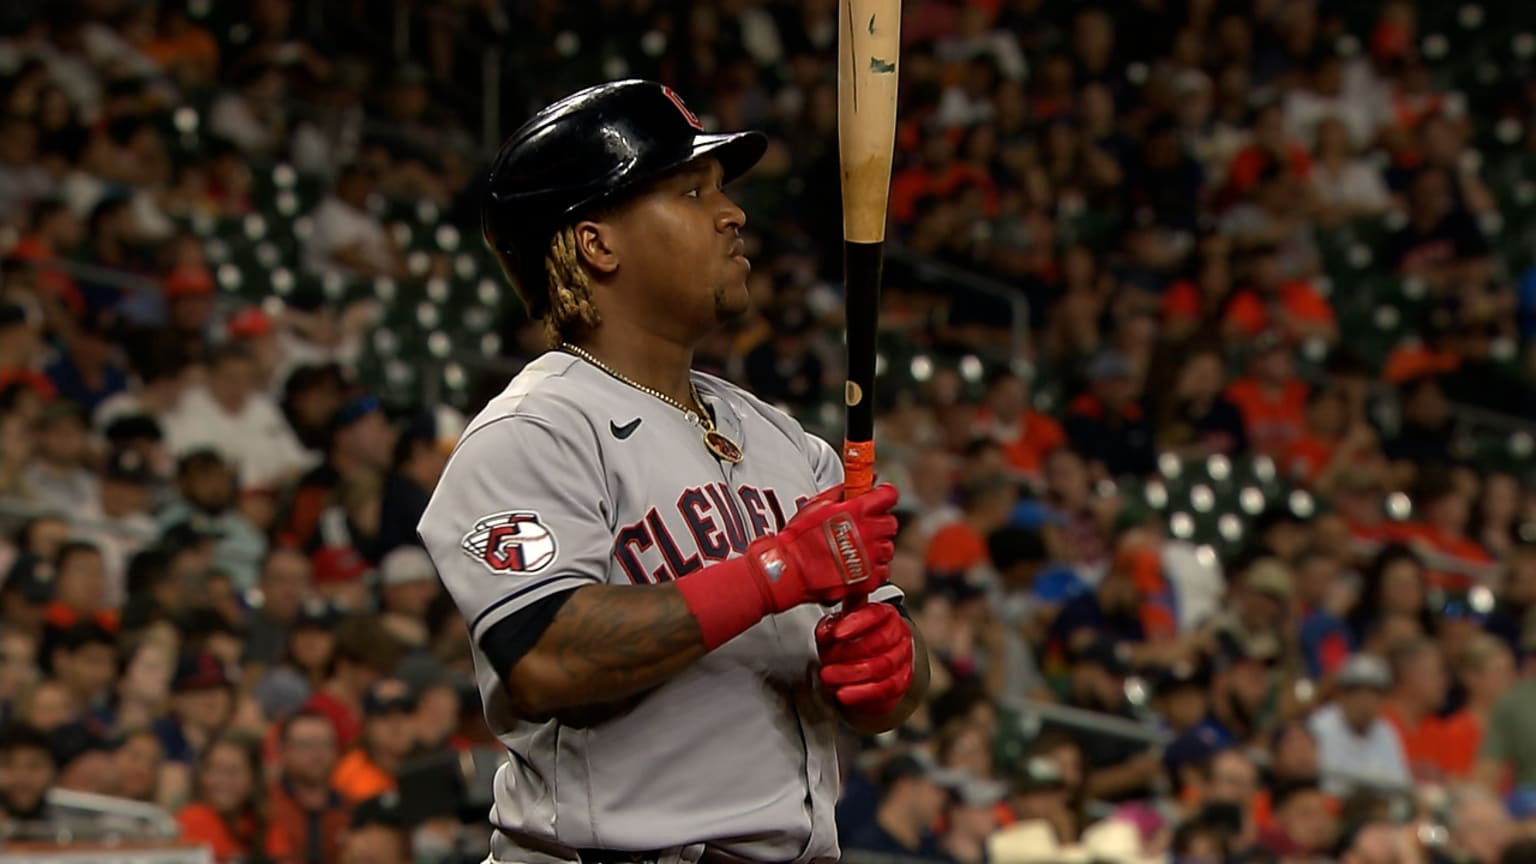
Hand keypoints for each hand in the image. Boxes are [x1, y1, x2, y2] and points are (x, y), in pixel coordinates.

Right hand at [744, 483, 898, 612]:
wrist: (790, 570)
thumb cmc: (799, 538)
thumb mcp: (818, 504)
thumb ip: (844, 490)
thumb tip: (865, 479)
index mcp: (857, 511)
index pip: (889, 495)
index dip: (884, 496)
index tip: (879, 500)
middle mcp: (867, 533)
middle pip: (891, 523)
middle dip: (879, 523)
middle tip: (863, 528)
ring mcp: (869, 557)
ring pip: (887, 548)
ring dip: (876, 547)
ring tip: (856, 550)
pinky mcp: (868, 579)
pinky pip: (883, 571)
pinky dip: (873, 569)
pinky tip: (856, 566)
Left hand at [816, 602, 912, 716]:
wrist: (861, 671)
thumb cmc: (850, 643)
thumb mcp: (836, 629)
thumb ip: (831, 626)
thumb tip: (827, 632)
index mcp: (884, 614)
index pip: (874, 613)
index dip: (855, 623)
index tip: (836, 633)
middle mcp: (898, 634)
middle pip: (881, 640)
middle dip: (850, 652)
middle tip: (826, 660)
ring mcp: (902, 658)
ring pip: (883, 666)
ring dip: (852, 674)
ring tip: (829, 677)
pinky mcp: (901, 682)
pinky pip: (886, 689)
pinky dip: (862, 693)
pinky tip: (844, 693)